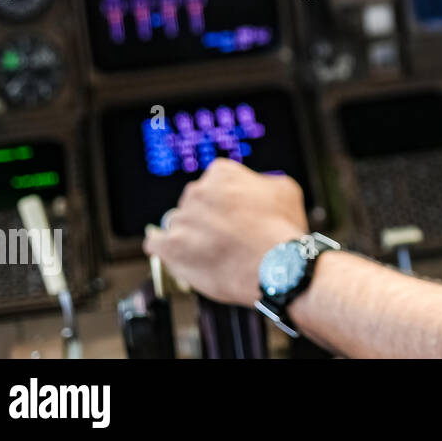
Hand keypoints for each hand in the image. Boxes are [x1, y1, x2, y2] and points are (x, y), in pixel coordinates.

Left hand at [142, 158, 307, 305]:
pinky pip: (156, 244)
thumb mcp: (285, 191)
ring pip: (177, 224)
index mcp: (222, 174)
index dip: (225, 201)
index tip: (232, 214)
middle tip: (224, 236)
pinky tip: (179, 255)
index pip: (214, 183)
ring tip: (210, 252)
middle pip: (194, 203)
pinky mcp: (171, 246)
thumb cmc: (282, 231)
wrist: (277, 267)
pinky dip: (165, 250)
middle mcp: (198, 191)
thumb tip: (256, 188)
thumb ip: (263, 183)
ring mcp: (183, 218)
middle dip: (205, 218)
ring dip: (189, 236)